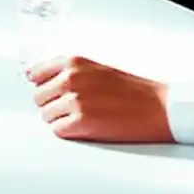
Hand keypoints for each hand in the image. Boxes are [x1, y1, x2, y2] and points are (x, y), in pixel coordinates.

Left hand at [28, 56, 172, 142]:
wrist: (159, 107)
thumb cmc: (132, 89)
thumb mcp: (96, 68)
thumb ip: (68, 71)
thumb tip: (35, 76)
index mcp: (74, 61)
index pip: (36, 73)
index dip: (44, 85)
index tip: (50, 91)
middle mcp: (70, 78)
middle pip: (39, 97)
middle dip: (53, 104)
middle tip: (76, 107)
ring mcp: (74, 100)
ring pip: (46, 116)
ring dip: (61, 119)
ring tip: (85, 116)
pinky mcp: (81, 122)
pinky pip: (58, 131)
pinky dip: (70, 132)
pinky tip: (87, 127)